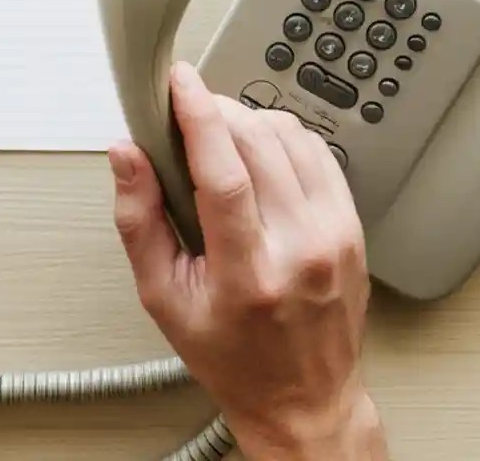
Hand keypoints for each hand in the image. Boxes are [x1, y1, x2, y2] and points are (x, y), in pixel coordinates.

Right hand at [107, 62, 385, 459]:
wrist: (304, 397)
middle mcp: (301, 249)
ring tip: (219, 140)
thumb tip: (127, 154)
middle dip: (217, 111)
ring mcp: (335, 235)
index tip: (178, 82)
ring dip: (249, 121)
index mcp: (248, 274)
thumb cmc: (231, 356)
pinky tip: (258, 152)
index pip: (225, 173)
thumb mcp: (162, 299)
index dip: (199, 116)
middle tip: (186, 114)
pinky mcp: (352, 226)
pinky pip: (319, 152)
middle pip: (259, 143)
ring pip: (292, 137)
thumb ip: (139, 221)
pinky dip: (283, 137)